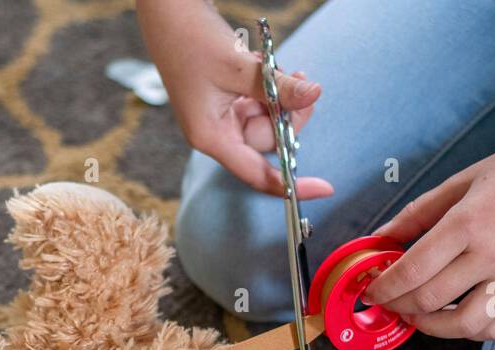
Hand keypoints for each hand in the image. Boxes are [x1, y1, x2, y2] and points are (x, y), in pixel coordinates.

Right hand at [137, 0, 331, 198]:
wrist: (169, 13)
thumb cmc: (192, 40)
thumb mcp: (239, 66)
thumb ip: (277, 87)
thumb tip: (314, 95)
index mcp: (210, 137)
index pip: (257, 173)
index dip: (291, 184)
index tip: (325, 188)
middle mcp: (215, 133)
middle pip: (268, 142)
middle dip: (288, 114)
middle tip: (302, 81)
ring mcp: (221, 118)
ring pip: (267, 120)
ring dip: (280, 95)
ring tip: (276, 66)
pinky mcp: (226, 102)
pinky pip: (260, 104)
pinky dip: (269, 87)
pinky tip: (264, 64)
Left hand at [364, 107, 494, 339]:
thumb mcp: (462, 180)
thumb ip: (417, 213)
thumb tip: (379, 239)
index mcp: (468, 222)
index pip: (412, 270)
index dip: (383, 287)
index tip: (369, 291)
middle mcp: (492, 254)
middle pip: (430, 300)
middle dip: (398, 306)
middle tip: (388, 302)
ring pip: (463, 326)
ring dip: (431, 327)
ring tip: (417, 314)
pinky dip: (469, 330)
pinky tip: (455, 315)